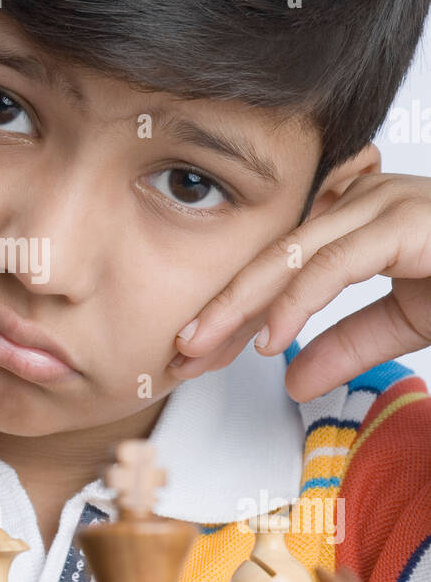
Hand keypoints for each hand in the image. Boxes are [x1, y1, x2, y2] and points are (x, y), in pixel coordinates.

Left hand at [169, 173, 430, 401]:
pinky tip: (270, 338)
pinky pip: (334, 263)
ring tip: (200, 345)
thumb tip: (294, 381)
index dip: (234, 307)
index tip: (196, 349)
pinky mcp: (403, 223)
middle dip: (219, 305)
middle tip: (178, 350)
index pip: (278, 261)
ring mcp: (379, 205)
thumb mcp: (403, 319)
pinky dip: (296, 303)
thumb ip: (349, 344)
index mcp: (356, 215)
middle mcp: (361, 200)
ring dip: (237, 304)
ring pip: (289, 254)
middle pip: (270, 254)